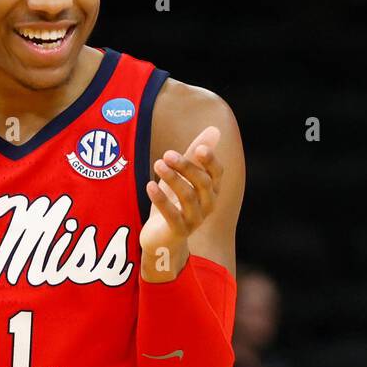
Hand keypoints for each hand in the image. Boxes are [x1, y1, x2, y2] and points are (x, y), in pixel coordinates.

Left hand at [141, 126, 223, 280]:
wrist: (161, 238)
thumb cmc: (174, 202)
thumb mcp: (182, 176)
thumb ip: (195, 154)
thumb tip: (214, 129)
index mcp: (211, 190)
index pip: (217, 173)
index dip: (210, 161)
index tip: (199, 148)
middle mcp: (207, 205)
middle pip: (203, 183)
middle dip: (186, 167)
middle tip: (167, 154)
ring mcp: (194, 220)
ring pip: (188, 197)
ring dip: (172, 179)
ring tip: (158, 164)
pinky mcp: (178, 231)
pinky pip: (172, 215)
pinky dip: (161, 199)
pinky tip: (150, 185)